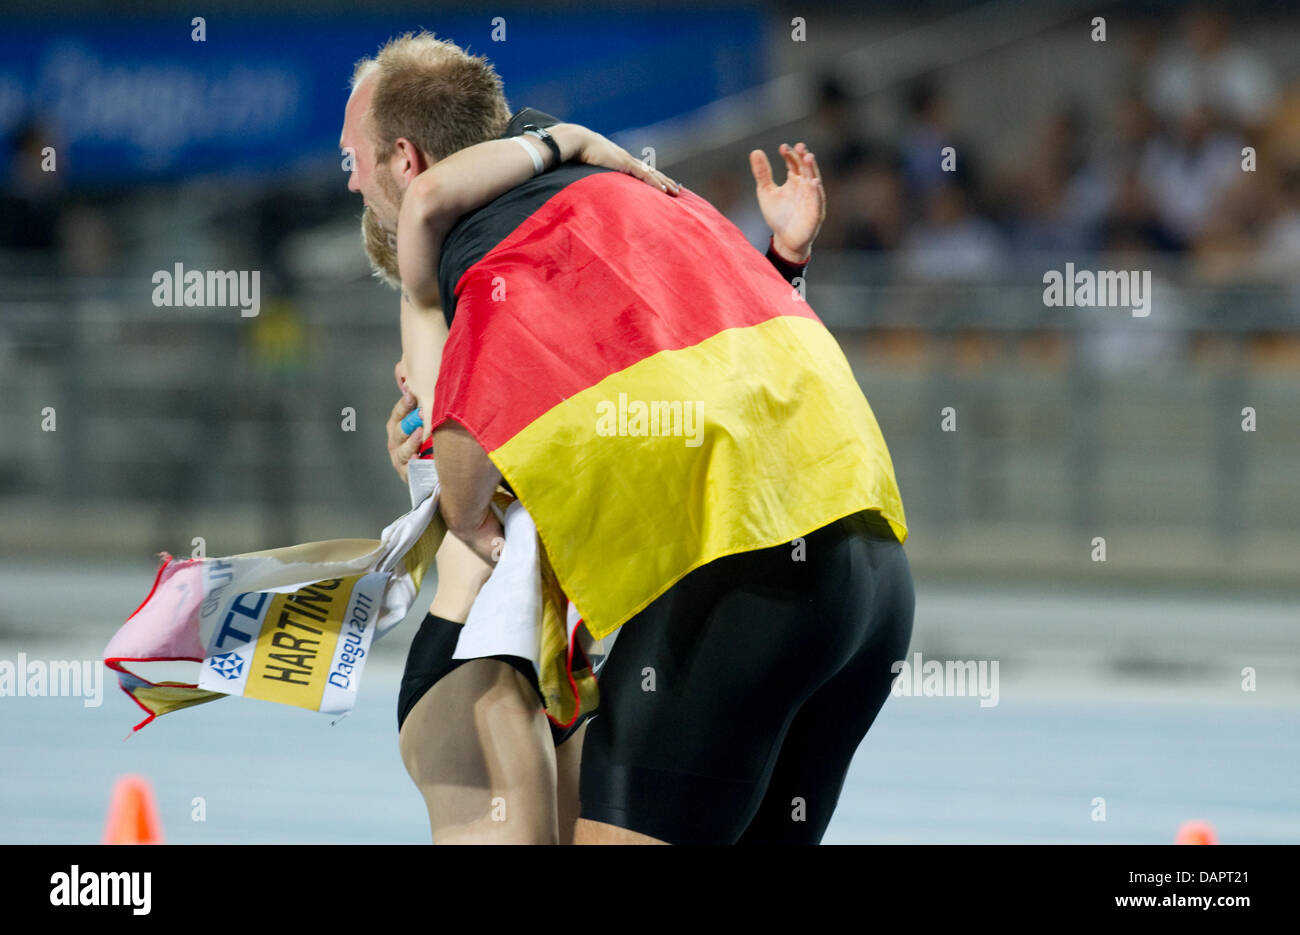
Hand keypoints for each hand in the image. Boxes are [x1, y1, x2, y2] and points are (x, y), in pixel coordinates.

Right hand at [386, 361, 421, 484]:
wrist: (439, 472)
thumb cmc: (433, 439)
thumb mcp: (431, 419)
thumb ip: (423, 398)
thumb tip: (411, 369)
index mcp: (399, 423)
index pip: (400, 411)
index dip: (406, 402)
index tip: (413, 393)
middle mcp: (396, 440)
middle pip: (399, 429)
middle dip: (410, 420)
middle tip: (422, 412)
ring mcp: (400, 457)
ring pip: (402, 448)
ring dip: (411, 440)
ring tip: (420, 433)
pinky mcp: (406, 474)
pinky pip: (408, 468)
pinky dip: (412, 463)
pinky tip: (417, 457)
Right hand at [552, 124, 680, 194]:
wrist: (576, 140)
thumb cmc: (578, 152)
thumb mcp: (587, 165)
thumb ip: (590, 173)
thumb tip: (583, 185)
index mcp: (619, 160)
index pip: (641, 170)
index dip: (652, 178)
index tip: (662, 185)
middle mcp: (626, 159)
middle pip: (651, 172)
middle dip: (664, 181)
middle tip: (677, 189)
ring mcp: (627, 161)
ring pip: (652, 174)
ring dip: (665, 183)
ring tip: (677, 192)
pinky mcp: (625, 164)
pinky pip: (644, 176)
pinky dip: (655, 183)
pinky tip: (665, 190)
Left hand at [749, 142, 824, 262]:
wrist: (785, 239)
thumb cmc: (778, 215)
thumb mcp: (766, 191)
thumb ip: (762, 173)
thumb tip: (755, 151)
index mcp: (795, 180)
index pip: (794, 163)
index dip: (789, 155)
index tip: (782, 147)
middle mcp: (805, 186)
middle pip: (806, 168)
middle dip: (803, 158)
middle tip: (800, 147)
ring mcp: (812, 199)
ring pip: (813, 181)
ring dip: (812, 169)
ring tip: (809, 157)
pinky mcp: (815, 213)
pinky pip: (817, 201)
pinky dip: (816, 192)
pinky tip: (814, 182)